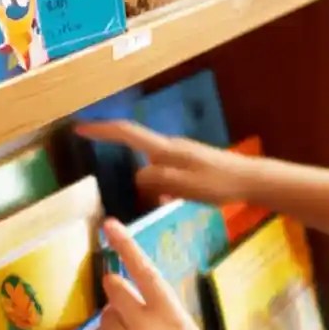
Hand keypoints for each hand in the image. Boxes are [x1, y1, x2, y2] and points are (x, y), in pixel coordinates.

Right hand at [76, 121, 256, 204]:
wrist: (250, 180)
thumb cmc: (219, 183)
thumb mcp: (186, 185)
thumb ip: (158, 179)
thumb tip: (136, 176)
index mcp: (165, 149)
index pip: (127, 133)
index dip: (101, 129)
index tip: (78, 127)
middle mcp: (170, 147)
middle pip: (135, 146)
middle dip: (115, 149)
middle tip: (97, 162)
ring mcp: (180, 154)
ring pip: (151, 164)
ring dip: (143, 178)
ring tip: (144, 197)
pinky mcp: (189, 164)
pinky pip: (164, 173)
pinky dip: (159, 185)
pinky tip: (167, 202)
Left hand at [92, 218, 229, 329]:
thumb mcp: (187, 329)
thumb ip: (162, 308)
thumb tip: (133, 288)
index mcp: (171, 315)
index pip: (145, 271)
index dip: (126, 245)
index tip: (109, 225)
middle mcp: (147, 328)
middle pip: (115, 289)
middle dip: (117, 289)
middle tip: (125, 301)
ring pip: (105, 316)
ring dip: (115, 320)